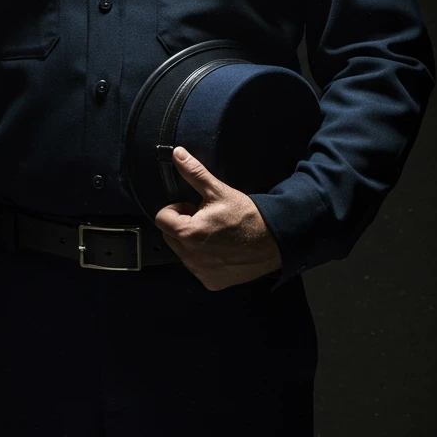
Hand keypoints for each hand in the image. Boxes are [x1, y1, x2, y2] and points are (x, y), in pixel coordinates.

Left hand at [154, 145, 282, 290]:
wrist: (274, 240)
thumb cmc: (247, 216)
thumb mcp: (218, 191)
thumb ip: (194, 173)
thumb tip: (178, 154)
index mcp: (188, 233)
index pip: (162, 218)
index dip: (177, 210)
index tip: (193, 208)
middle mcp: (190, 257)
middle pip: (170, 236)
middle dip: (183, 226)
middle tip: (206, 220)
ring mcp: (201, 272)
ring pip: (183, 253)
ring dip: (192, 243)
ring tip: (216, 234)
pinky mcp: (211, 282)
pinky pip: (197, 268)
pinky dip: (204, 260)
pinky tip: (221, 250)